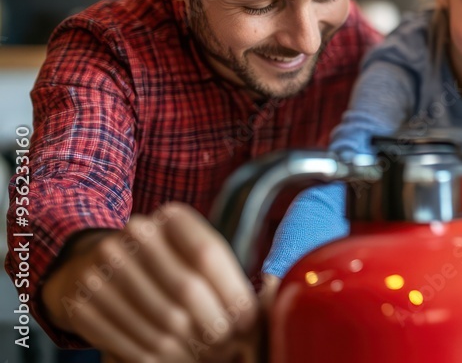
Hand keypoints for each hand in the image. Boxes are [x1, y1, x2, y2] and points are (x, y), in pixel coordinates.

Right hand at [41, 203, 260, 361]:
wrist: (95, 263)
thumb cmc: (165, 264)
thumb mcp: (197, 256)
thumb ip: (231, 274)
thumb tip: (275, 291)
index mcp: (171, 217)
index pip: (208, 255)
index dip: (233, 295)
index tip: (247, 325)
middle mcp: (134, 234)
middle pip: (187, 291)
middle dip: (215, 329)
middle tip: (227, 349)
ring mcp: (103, 266)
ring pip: (161, 322)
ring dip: (190, 350)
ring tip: (205, 357)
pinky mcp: (83, 300)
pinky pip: (129, 340)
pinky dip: (158, 358)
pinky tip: (173, 359)